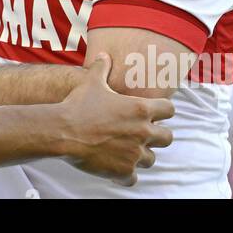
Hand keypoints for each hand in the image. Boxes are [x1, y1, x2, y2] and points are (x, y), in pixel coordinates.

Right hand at [54, 54, 174, 184]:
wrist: (63, 131)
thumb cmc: (78, 105)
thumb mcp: (91, 82)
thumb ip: (102, 68)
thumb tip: (103, 55)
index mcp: (141, 110)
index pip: (169, 110)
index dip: (162, 111)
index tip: (154, 113)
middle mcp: (143, 132)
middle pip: (167, 137)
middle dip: (157, 136)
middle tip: (142, 135)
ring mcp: (134, 154)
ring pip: (150, 159)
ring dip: (141, 156)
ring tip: (125, 151)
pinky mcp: (123, 171)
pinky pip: (133, 178)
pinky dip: (126, 175)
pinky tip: (115, 168)